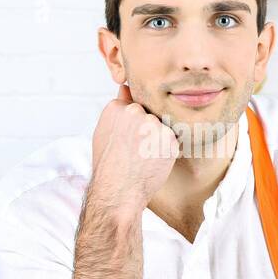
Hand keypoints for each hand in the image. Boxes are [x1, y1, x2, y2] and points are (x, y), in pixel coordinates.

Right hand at [89, 83, 178, 213]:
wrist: (117, 192)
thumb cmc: (109, 166)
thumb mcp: (105, 132)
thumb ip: (118, 107)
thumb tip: (125, 86)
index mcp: (116, 107)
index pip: (134, 107)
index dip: (132, 127)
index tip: (125, 142)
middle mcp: (134, 111)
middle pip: (149, 115)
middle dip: (146, 131)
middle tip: (135, 151)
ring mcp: (152, 124)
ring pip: (161, 127)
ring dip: (157, 140)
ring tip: (143, 157)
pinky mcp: (169, 138)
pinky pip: (172, 140)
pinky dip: (167, 151)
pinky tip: (153, 162)